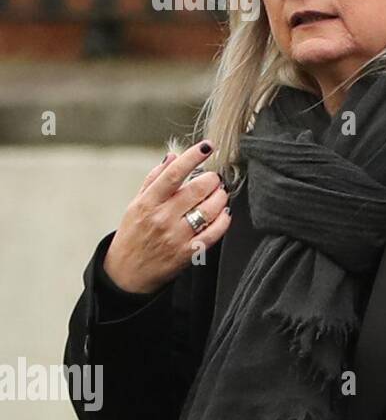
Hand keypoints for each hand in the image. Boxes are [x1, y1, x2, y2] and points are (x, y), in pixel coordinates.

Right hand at [101, 140, 232, 294]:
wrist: (127, 273)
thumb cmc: (133, 234)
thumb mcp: (136, 204)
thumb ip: (154, 179)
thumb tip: (173, 155)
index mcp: (147, 203)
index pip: (173, 174)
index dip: (193, 157)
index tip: (207, 146)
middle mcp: (162, 218)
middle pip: (197, 190)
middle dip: (212, 180)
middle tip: (214, 179)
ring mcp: (176, 236)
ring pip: (209, 209)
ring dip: (221, 197)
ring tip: (220, 194)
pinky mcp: (188, 252)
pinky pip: (214, 232)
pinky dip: (224, 219)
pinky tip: (224, 213)